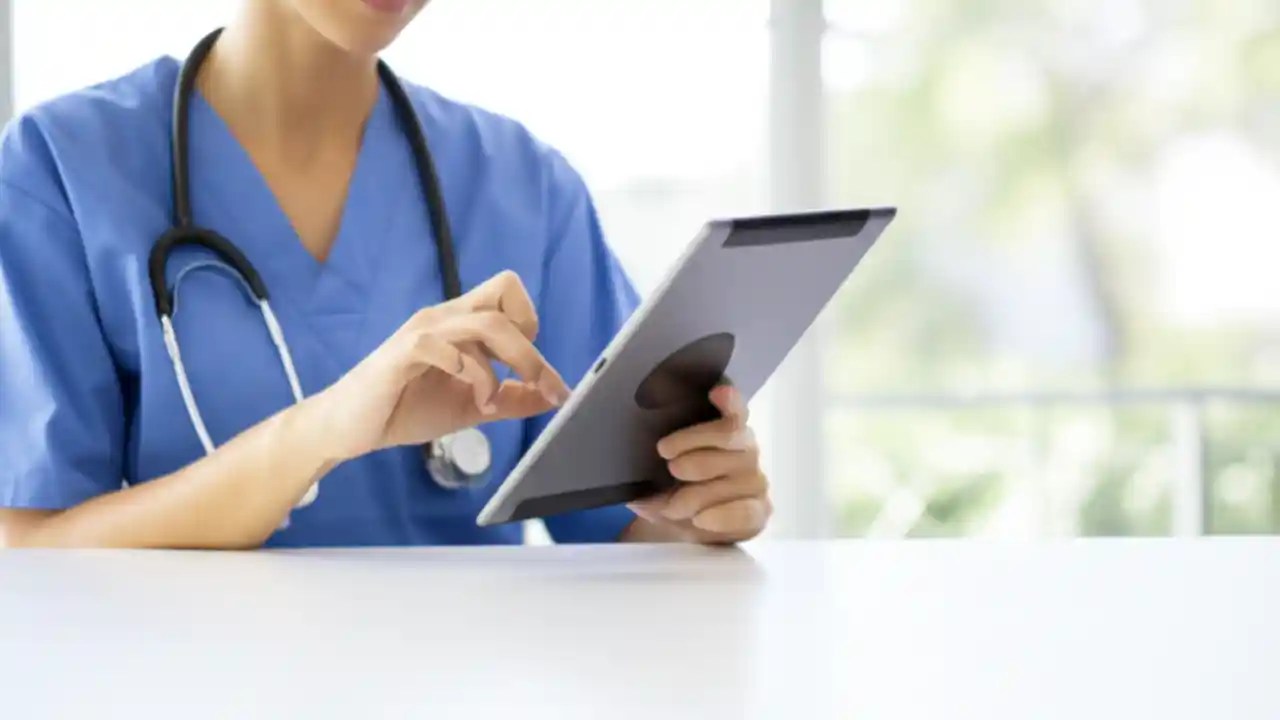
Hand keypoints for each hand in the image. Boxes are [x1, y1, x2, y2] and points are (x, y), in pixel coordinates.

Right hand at [304, 271, 570, 462]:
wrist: (347, 427)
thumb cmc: (405, 408)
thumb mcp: (473, 406)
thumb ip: (512, 399)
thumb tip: (554, 396)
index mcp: (460, 323)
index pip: (507, 290)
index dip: (529, 324)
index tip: (532, 369)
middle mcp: (444, 317)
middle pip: (504, 299)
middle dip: (532, 352)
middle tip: (543, 390)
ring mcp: (423, 332)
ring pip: (485, 324)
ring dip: (509, 364)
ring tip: (495, 403)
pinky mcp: (402, 353)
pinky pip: (443, 346)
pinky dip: (471, 373)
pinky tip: (473, 401)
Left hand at [627, 385, 770, 543]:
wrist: (679, 527)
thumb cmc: (671, 487)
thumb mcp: (655, 472)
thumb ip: (655, 463)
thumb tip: (644, 468)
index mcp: (725, 428)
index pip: (735, 408)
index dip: (729, 399)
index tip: (716, 393)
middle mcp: (746, 448)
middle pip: (728, 435)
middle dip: (693, 449)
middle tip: (670, 465)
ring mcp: (755, 479)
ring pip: (731, 477)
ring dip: (696, 494)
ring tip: (673, 506)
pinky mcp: (759, 511)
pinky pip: (745, 511)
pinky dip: (720, 516)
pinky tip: (701, 519)